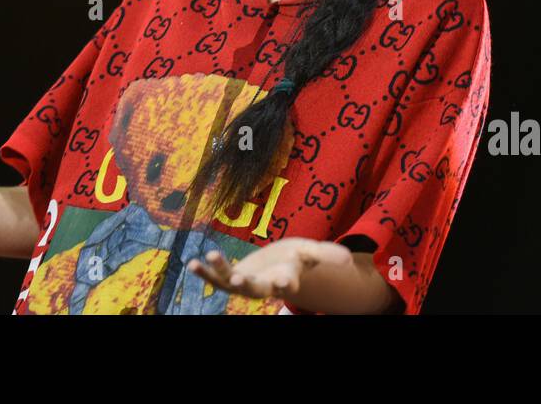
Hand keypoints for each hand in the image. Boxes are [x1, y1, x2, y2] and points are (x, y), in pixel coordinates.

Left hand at [187, 236, 353, 302]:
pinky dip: (204, 273)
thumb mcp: (310, 252)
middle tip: (237, 280)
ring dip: (219, 271)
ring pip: (230, 283)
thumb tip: (349, 258)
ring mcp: (244, 284)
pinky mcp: (230, 279)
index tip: (286, 281)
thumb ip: (326, 253)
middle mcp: (263, 285)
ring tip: (210, 256)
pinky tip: (192, 264)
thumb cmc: (295, 258)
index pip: (287, 283)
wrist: (277, 265)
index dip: (286, 282)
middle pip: (254, 289)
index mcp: (285, 279)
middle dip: (245, 284)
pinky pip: (215, 278)